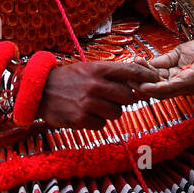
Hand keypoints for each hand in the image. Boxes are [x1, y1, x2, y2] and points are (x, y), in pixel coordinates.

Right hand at [38, 61, 158, 129]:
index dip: (146, 76)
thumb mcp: (88, 68)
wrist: (38, 90)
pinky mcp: (81, 119)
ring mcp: (88, 103)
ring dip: (110, 112)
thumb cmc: (67, 79)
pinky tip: (85, 114)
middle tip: (111, 98)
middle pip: (128, 96)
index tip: (155, 80)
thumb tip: (138, 77)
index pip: (131, 71)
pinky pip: (102, 124)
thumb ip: (111, 73)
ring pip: (117, 112)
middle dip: (124, 99)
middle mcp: (95, 85)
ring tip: (95, 106)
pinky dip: (96, 121)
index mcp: (98, 69)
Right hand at [135, 35, 193, 98]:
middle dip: (139, 82)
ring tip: (130, 81)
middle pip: (155, 88)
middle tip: (125, 76)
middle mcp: (180, 86)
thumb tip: (147, 62)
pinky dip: (155, 87)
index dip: (142, 74)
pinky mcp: (189, 82)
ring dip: (143, 86)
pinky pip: (169, 88)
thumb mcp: (178, 53)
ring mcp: (185, 86)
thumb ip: (163, 60)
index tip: (130, 66)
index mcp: (177, 78)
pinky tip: (144, 84)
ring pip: (160, 91)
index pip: (155, 80)